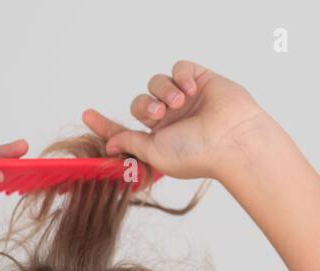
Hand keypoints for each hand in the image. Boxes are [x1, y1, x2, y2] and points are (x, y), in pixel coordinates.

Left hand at [81, 60, 272, 181]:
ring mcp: (185, 101)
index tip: (87, 116)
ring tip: (179, 102)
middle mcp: (171, 120)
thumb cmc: (197, 153)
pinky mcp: (200, 81)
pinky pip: (179, 68)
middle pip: (140, 103)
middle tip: (158, 114)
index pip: (126, 129)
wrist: (233, 140)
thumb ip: (130, 143)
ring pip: (157, 83)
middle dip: (144, 106)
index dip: (106, 124)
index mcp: (159, 140)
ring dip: (163, 91)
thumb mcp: (155, 153)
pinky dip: (181, 76)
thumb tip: (108, 143)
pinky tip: (191, 90)